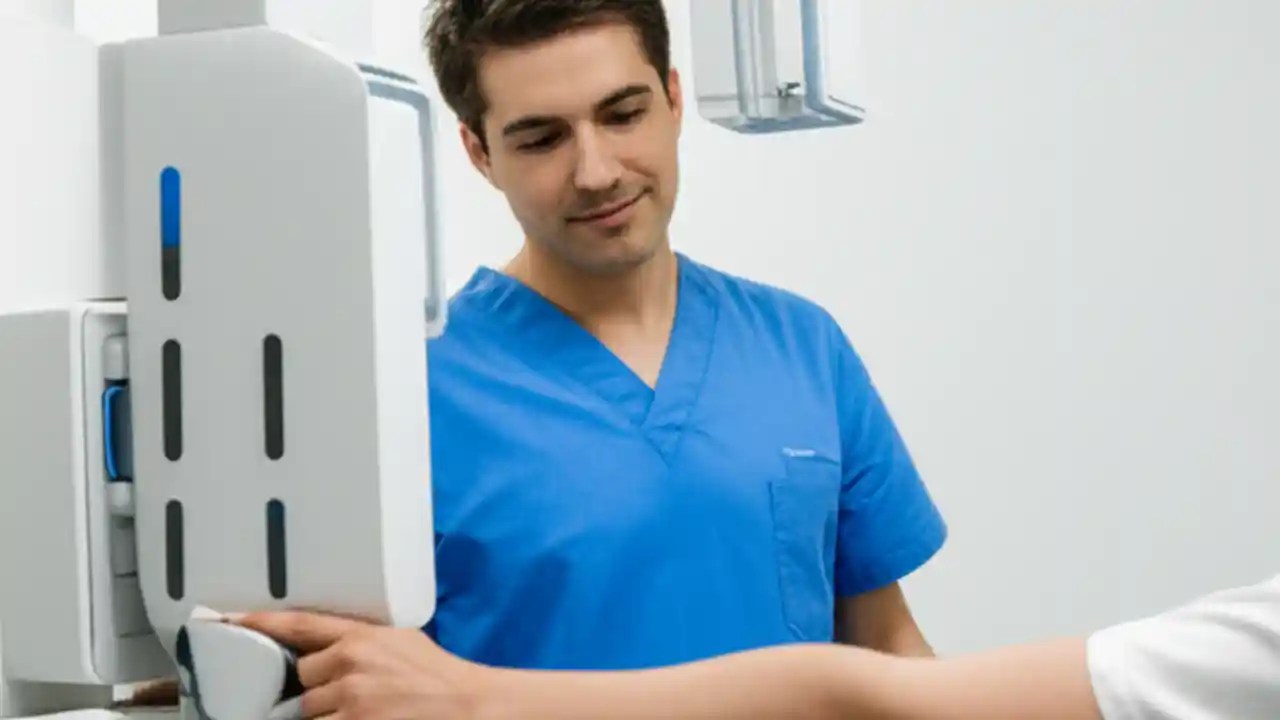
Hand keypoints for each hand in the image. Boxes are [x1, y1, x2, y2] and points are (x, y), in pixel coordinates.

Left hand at [238, 611, 489, 719]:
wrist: (469, 706)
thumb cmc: (438, 677)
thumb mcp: (401, 642)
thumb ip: (361, 642)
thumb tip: (326, 652)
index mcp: (361, 635)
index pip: (298, 624)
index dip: (259, 622)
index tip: (226, 620)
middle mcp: (350, 662)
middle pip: (302, 679)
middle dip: (319, 692)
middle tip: (353, 698)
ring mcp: (351, 698)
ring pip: (307, 712)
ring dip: (325, 717)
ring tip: (362, 711)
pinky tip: (356, 718)